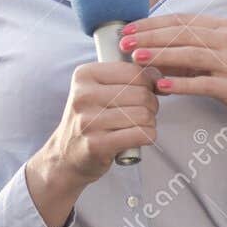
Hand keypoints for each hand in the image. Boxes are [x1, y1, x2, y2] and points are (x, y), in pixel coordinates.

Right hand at [41, 60, 161, 184]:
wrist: (67, 155)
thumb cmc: (91, 119)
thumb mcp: (99, 91)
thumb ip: (128, 79)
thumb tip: (160, 77)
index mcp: (84, 75)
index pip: (133, 72)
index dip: (149, 83)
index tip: (146, 93)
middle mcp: (83, 96)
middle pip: (141, 94)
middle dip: (151, 105)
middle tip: (143, 113)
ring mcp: (88, 121)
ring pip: (144, 115)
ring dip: (150, 122)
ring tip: (139, 126)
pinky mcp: (97, 145)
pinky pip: (141, 134)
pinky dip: (148, 136)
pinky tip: (138, 137)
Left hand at [118, 13, 226, 142]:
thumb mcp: (211, 58)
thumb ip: (182, 53)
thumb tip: (144, 50)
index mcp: (221, 27)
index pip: (180, 20)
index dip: (151, 23)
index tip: (127, 29)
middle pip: (182, 34)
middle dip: (150, 36)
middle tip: (124, 42)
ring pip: (191, 55)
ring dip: (161, 55)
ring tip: (136, 58)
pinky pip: (203, 84)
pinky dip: (181, 84)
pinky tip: (160, 86)